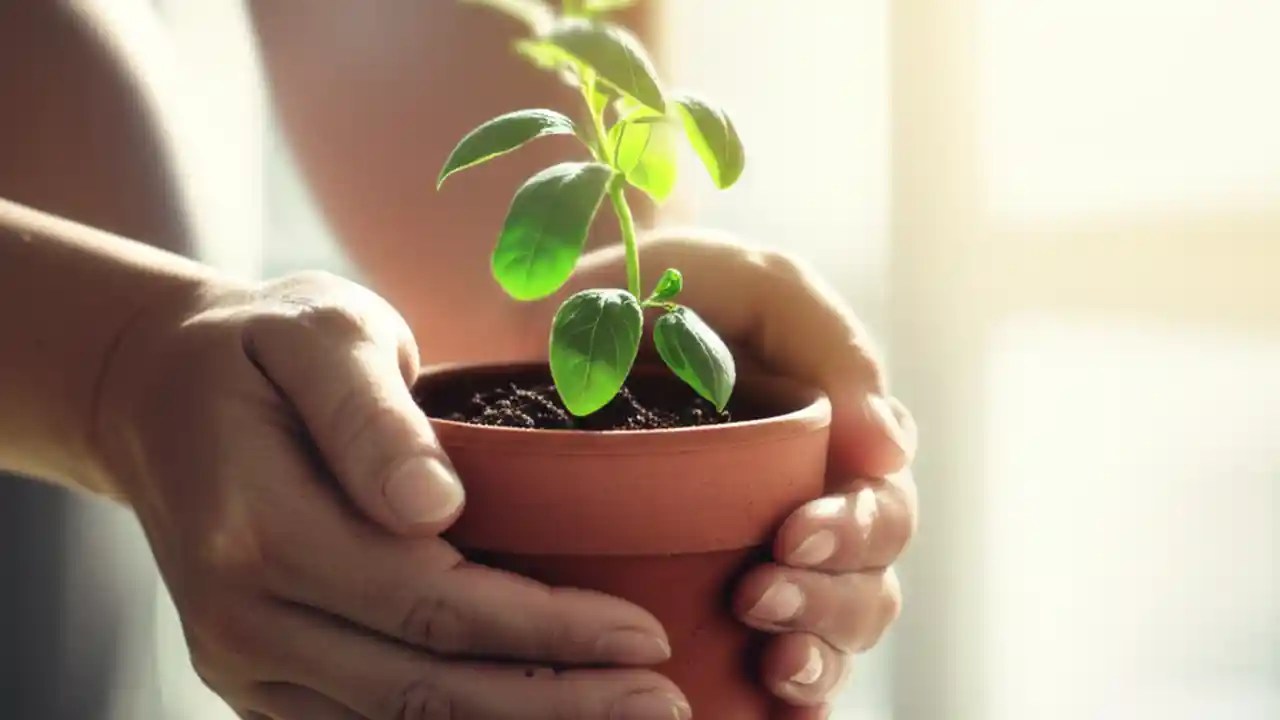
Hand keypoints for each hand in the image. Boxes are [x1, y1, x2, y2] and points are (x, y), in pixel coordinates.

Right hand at [96, 271, 689, 719]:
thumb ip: (373, 418)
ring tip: (621, 719)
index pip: (430, 603)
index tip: (646, 634)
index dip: (547, 630)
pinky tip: (530, 717)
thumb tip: (434, 505)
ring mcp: (239, 660)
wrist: (159, 393)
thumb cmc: (265, 349)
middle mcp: (239, 616)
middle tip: (666, 702)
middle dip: (557, 704)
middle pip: (423, 691)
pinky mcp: (252, 679)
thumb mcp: (323, 335)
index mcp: (259, 527)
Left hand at [571, 232, 919, 714]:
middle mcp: (815, 511)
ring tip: (769, 663)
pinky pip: (764, 663)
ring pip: (829, 638)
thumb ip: (833, 346)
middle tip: (757, 596)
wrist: (559, 318)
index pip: (882, 512)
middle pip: (866, 589)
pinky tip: (764, 706)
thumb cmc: (670, 290)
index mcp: (841, 447)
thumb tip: (893, 447)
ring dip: (812, 657)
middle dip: (825, 604)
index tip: (792, 537)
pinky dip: (783, 698)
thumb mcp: (758, 285)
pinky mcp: (704, 592)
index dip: (854, 536)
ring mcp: (765, 559)